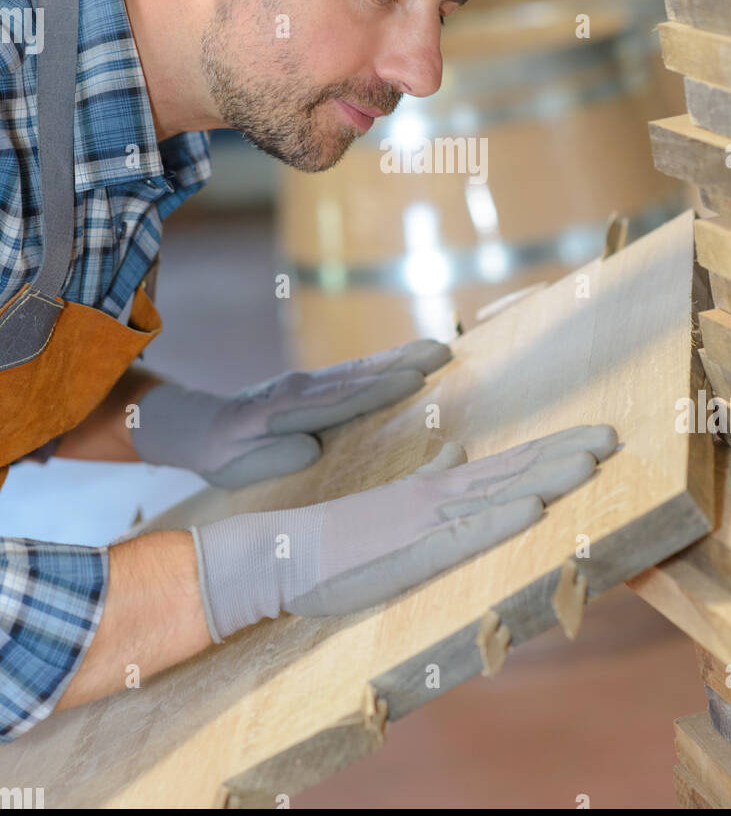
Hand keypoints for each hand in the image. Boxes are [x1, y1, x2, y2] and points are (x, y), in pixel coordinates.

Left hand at [132, 338, 451, 487]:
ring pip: (360, 368)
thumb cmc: (225, 455)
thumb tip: (313, 448)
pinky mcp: (313, 383)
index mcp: (288, 409)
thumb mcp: (240, 466)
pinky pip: (353, 372)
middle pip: (359, 373)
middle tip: (443, 351)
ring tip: (436, 348)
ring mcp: (308, 381)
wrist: (202, 425)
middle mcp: (303, 387)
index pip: (342, 399)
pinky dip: (382, 365)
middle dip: (402, 361)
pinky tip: (403, 361)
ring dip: (399, 358)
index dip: (379, 389)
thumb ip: (276, 457)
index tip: (415, 379)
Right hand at [192, 424, 618, 638]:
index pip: (508, 463)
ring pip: (497, 495)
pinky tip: (532, 510)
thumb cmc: (340, 537)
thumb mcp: (396, 500)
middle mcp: (439, 497)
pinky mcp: (410, 551)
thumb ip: (429, 476)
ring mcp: (426, 522)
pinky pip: (462, 537)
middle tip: (615, 435)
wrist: (284, 551)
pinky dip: (498, 521)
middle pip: (514, 470)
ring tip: (591, 463)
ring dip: (545, 477)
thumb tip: (457, 450)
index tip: (597, 434)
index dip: (553, 448)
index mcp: (439, 489)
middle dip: (566, 452)